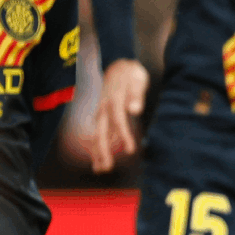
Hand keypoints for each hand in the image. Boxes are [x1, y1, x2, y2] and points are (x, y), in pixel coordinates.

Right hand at [89, 59, 148, 173]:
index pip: (119, 121)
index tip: (131, 150)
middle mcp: (104, 108)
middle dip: (103, 151)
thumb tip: (134, 110)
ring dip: (98, 153)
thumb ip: (136, 94)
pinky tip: (99, 160)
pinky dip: (98, 147)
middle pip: (102, 132)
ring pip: (97, 135)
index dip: (124, 136)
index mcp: (114, 100)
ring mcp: (101, 112)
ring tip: (100, 170)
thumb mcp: (137, 79)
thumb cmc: (131, 73)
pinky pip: (99, 133)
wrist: (118, 64)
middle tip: (106, 169)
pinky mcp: (102, 115)